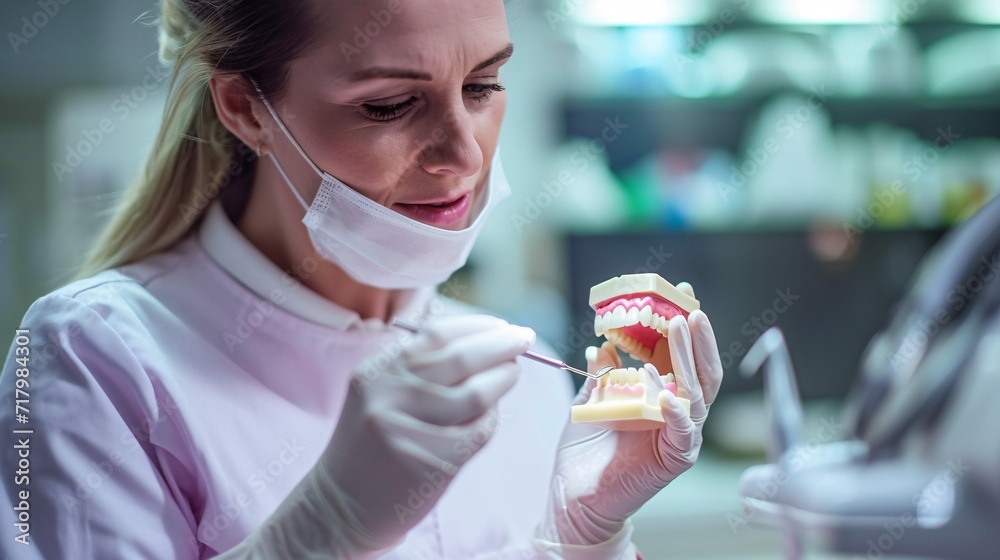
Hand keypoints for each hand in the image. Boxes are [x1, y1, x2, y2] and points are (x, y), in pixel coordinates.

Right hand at [219, 315, 534, 558]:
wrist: (340, 507)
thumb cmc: (376, 445)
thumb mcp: (384, 395)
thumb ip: (425, 370)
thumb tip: (490, 341)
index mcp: (376, 371)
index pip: (436, 334)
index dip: (478, 326)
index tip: (504, 325)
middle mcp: (385, 395)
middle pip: (460, 359)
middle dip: (501, 345)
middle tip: (524, 338)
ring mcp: (404, 429)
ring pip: (474, 395)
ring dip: (502, 381)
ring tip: (512, 375)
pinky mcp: (425, 462)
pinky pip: (476, 433)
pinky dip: (490, 422)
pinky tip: (487, 419)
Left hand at [550, 284, 722, 545]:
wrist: (574, 494)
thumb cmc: (586, 449)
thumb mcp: (591, 399)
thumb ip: (603, 372)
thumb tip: (602, 342)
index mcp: (661, 394)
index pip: (680, 356)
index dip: (684, 326)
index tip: (683, 293)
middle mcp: (676, 412)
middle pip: (699, 370)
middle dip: (697, 336)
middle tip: (689, 307)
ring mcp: (679, 435)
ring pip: (695, 394)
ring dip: (687, 360)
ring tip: (679, 330)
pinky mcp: (674, 459)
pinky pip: (683, 433)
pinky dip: (677, 413)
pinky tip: (667, 394)